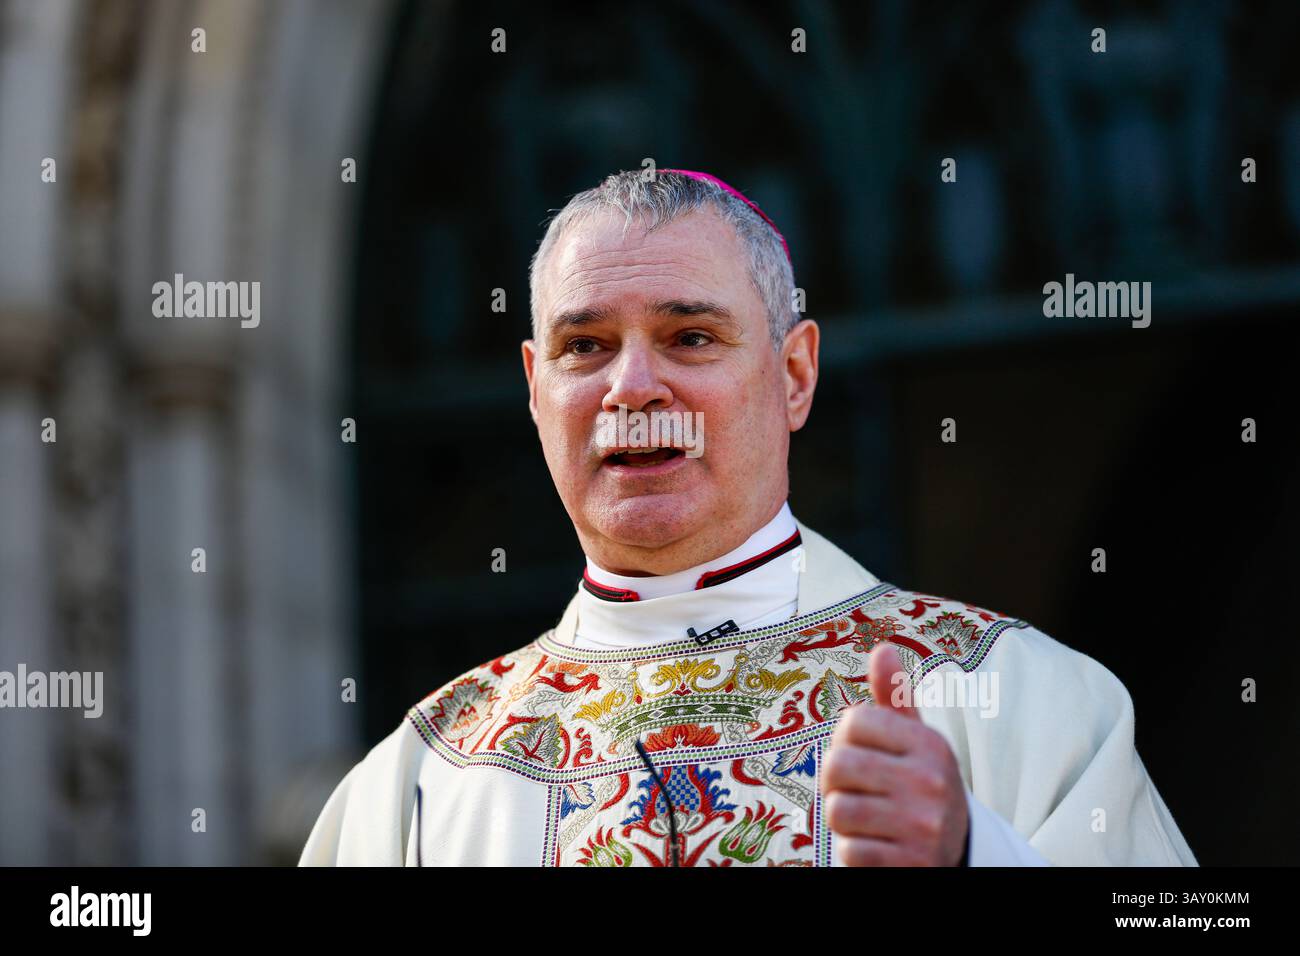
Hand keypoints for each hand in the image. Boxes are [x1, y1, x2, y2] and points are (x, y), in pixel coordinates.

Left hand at [819, 642, 968, 865]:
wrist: (958, 854)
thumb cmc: (921, 786)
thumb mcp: (915, 742)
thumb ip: (895, 698)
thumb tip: (883, 648)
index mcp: (929, 744)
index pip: (853, 723)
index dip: (843, 740)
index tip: (859, 755)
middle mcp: (931, 782)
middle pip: (837, 766)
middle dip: (834, 783)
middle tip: (852, 791)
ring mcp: (923, 825)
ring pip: (838, 811)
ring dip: (842, 821)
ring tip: (866, 821)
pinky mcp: (912, 863)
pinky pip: (850, 852)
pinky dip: (855, 853)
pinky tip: (877, 847)